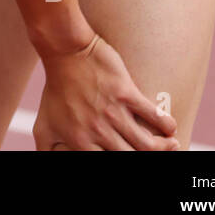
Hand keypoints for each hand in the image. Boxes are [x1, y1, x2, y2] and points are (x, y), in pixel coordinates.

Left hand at [33, 33, 179, 150]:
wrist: (65, 52)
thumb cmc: (55, 90)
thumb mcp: (44, 126)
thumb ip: (48, 151)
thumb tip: (52, 162)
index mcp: (80, 142)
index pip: (108, 163)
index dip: (127, 162)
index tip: (134, 157)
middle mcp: (98, 130)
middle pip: (131, 156)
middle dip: (151, 157)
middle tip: (160, 153)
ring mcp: (112, 112)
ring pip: (147, 143)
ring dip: (163, 147)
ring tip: (171, 144)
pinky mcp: (125, 93)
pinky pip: (153, 115)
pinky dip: (166, 125)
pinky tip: (170, 127)